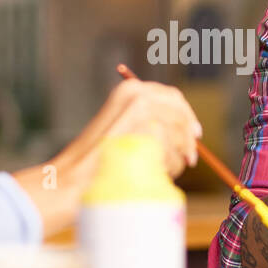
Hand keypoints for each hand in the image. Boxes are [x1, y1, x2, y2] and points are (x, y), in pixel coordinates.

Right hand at [75, 78, 200, 177]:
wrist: (72, 178)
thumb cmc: (94, 161)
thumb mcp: (121, 130)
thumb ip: (148, 123)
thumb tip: (186, 133)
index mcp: (130, 90)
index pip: (173, 97)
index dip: (187, 116)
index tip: (195, 133)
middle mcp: (139, 94)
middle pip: (181, 116)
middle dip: (188, 139)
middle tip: (191, 159)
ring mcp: (144, 112)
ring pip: (178, 139)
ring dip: (175, 160)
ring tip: (157, 174)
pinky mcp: (149, 133)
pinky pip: (174, 156)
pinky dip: (168, 170)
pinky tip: (150, 177)